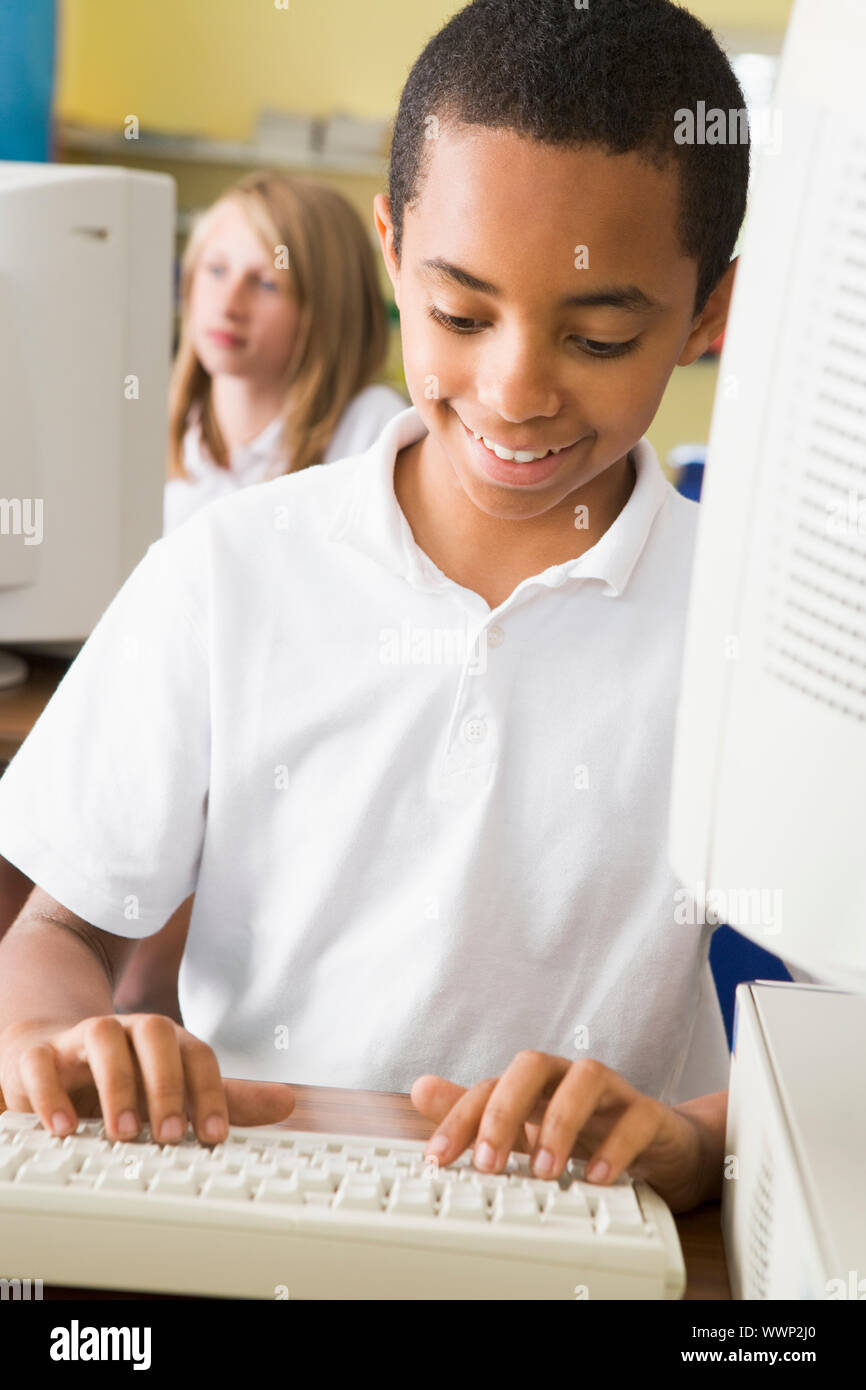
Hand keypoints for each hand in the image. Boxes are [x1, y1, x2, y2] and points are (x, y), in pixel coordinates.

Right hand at [0, 1015, 293, 1145]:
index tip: (215, 1136)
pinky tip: (62, 1129)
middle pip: (154, 1033)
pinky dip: (51, 1094)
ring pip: (103, 1037)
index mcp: (166, 1040)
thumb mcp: (176, 1088)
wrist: (55, 1056)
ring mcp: (82, 1038)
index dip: (210, 1092)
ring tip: (124, 1133)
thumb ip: (226, 1099)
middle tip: (169, 1135)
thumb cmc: (126, 1076)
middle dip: (166, 1084)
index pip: (197, 1054)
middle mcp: (128, 1031)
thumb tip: (288, 1102)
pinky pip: (42, 1063)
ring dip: (116, 1084)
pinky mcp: (40, 1055)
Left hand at [411, 1052, 708, 1213]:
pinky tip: (597, 1177)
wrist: (661, 1146)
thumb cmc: (589, 1131)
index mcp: (536, 1083)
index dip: (460, 1118)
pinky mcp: (650, 1113)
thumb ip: (479, 1111)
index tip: (439, 1159)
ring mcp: (612, 1092)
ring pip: (586, 1079)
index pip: (490, 1086)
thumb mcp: (528, 1127)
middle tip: (489, 1162)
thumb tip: (420, 1089)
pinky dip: (615, 1145)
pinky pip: (636, 1117)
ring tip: (544, 1171)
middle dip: (505, 1110)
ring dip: (560, 1123)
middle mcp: (569, 1078)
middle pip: (532, 1064)